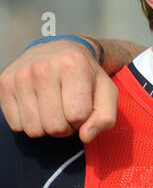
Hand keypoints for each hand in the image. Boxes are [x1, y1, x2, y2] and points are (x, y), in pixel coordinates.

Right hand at [0, 39, 118, 142]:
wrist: (57, 51)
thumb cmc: (85, 75)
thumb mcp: (106, 91)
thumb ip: (105, 117)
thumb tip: (86, 136)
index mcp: (72, 64)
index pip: (77, 115)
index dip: (83, 119)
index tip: (83, 107)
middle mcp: (42, 67)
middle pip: (54, 126)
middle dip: (65, 127)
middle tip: (67, 111)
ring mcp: (19, 75)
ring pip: (33, 129)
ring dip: (47, 126)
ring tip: (54, 109)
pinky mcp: (4, 84)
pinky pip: (16, 125)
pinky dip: (30, 123)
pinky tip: (38, 106)